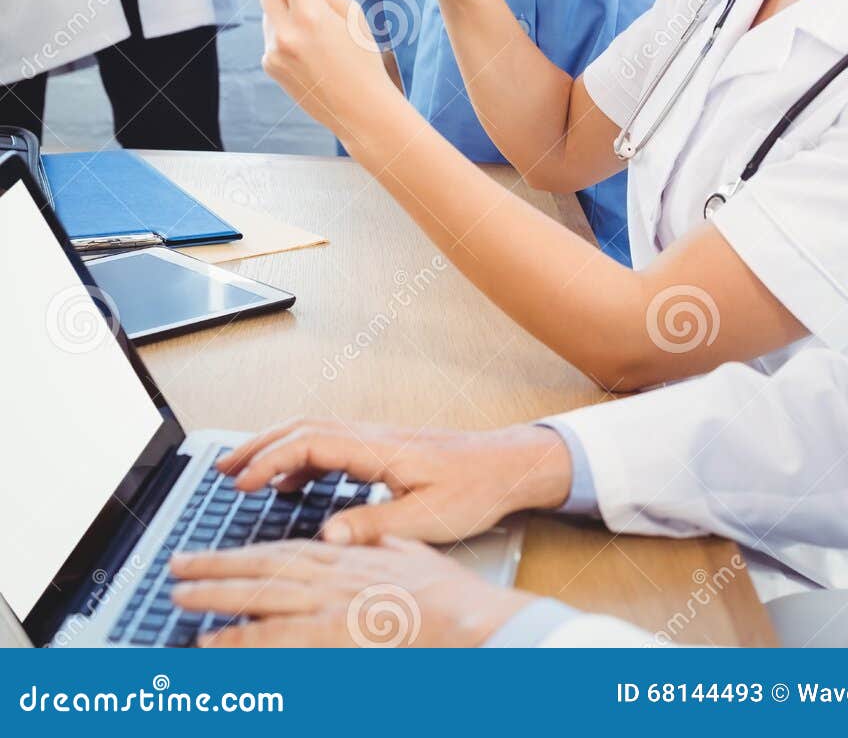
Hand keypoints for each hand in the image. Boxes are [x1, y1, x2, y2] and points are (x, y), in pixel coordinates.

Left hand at [171, 537, 534, 648]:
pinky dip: (235, 638)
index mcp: (348, 555)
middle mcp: (330, 573)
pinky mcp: (326, 634)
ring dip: (214, 593)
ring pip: (256, 593)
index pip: (286, 549)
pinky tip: (207, 643)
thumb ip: (379, 539)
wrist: (464, 618)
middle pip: (262, 564)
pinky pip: (268, 637)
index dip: (250, 552)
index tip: (222, 554)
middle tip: (178, 566)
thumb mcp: (413, 551)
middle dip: (217, 565)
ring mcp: (325, 602)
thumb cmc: (448, 594)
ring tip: (179, 594)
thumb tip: (356, 531)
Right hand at [209, 417, 571, 545]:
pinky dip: (301, 458)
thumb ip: (373, 527)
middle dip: (259, 446)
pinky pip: (331, 444)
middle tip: (222, 469)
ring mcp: (377, 439)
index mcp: (378, 448)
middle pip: (302, 428)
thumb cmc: (474, 488)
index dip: (271, 459)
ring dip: (276, 448)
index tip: (241, 481)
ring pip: (314, 432)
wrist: (507, 465)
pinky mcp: (383, 449)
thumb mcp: (426, 518)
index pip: (310, 441)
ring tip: (243, 473)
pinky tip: (292, 483)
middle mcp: (372, 436)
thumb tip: (326, 536)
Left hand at [256, 0, 397, 142]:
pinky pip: (271, 32)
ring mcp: (273, 51)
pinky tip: (309, 42)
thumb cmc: (365, 60)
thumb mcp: (352, 15)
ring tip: (313, 15)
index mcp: (310, 16)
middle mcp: (285, 33)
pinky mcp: (269, 64)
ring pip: (268, 8)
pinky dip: (285, 25)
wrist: (361, 110)